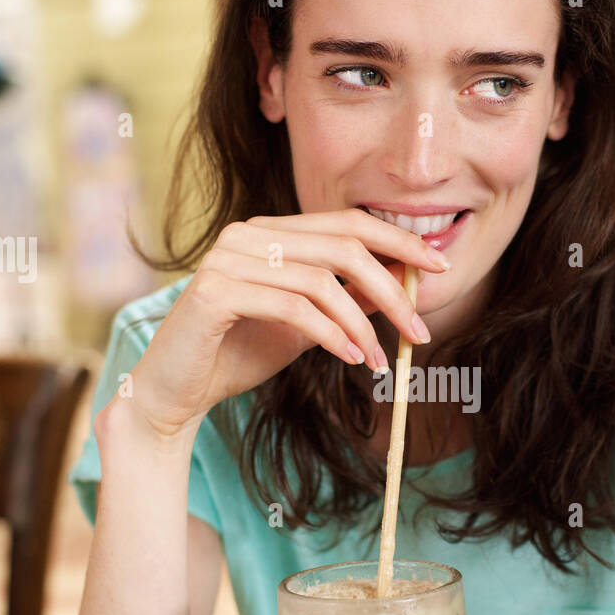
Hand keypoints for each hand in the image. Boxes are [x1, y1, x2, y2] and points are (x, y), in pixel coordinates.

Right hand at [124, 208, 446, 438]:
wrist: (173, 392)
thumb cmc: (237, 354)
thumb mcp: (305, 325)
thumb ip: (344, 300)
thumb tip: (402, 287)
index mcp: (270, 232)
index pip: (348, 222)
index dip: (399, 241)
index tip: (441, 269)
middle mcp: (248, 234)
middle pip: (343, 247)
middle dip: (393, 289)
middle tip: (421, 331)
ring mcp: (228, 259)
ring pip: (322, 280)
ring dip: (364, 324)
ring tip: (383, 361)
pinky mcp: (214, 292)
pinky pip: (293, 307)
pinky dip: (332, 334)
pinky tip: (352, 358)